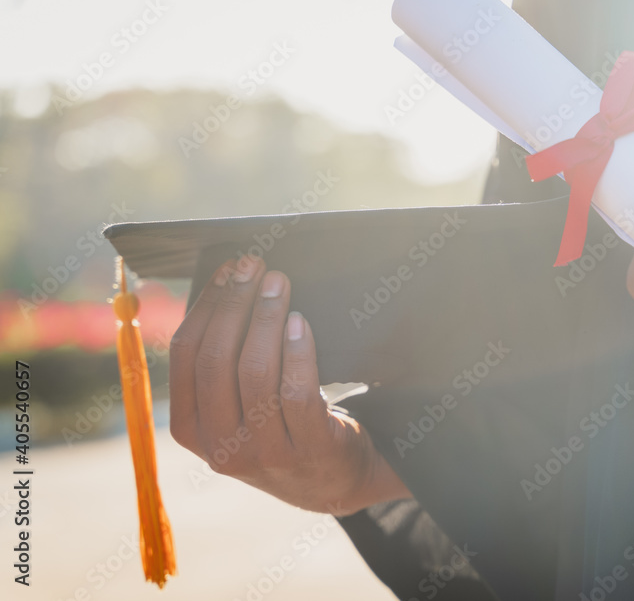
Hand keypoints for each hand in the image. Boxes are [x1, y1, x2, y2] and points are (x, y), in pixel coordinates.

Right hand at [169, 256, 410, 514]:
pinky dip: (297, 351)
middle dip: (235, 304)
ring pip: (255, 373)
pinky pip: (297, 392)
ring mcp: (265, 453)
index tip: (227, 270)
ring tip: (279, 284)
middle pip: (216, 360)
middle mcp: (220, 448)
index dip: (206, 306)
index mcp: (190, 429)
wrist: (332, 482)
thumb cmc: (280, 427)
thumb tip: (223, 287)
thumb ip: (220, 365)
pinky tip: (300, 322)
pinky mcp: (308, 450)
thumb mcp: (235, 410)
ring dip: (266, 318)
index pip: (186, 356)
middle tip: (256, 266)